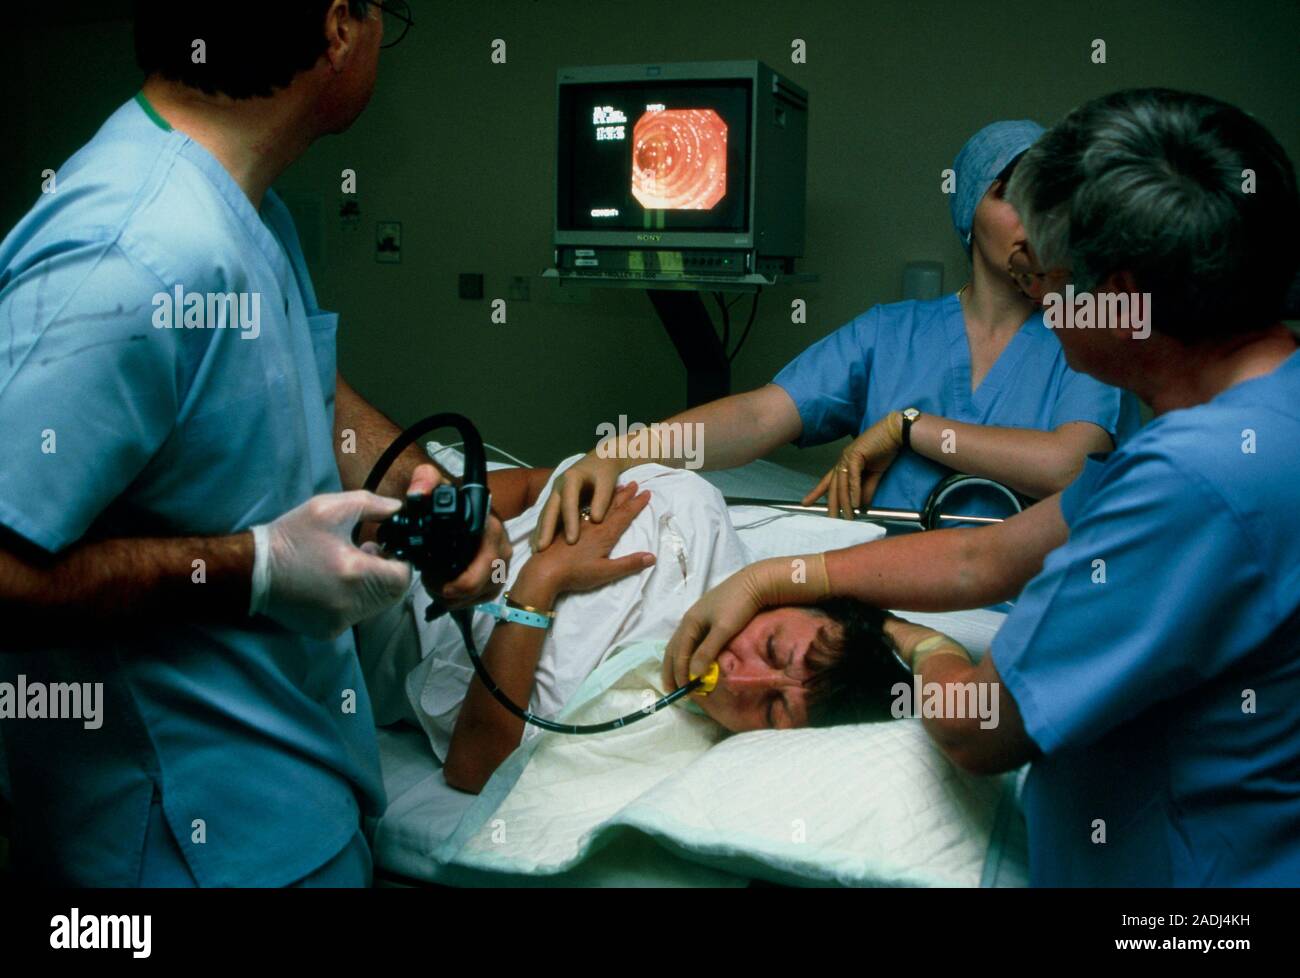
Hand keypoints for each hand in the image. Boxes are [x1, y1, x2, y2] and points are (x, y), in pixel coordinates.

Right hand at [255, 491, 411, 639]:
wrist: (251, 571)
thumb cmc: (290, 537)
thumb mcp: (329, 509)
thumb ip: (370, 505)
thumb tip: (398, 509)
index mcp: (355, 574)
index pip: (403, 577)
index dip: (401, 561)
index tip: (386, 546)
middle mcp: (350, 604)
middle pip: (392, 594)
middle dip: (388, 573)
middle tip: (368, 552)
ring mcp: (339, 622)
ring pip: (375, 606)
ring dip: (372, 587)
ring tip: (349, 564)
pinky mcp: (327, 631)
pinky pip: (355, 616)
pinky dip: (354, 600)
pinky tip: (334, 583)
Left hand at [398, 463, 513, 608]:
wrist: (466, 504)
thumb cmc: (453, 499)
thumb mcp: (437, 484)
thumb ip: (425, 480)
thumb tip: (418, 492)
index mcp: (491, 529)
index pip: (478, 568)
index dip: (451, 581)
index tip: (428, 573)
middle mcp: (503, 549)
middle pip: (476, 587)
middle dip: (447, 592)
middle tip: (427, 580)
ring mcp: (503, 566)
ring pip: (477, 597)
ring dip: (452, 598)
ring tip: (433, 583)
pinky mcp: (499, 578)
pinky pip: (481, 599)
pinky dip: (461, 600)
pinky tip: (446, 589)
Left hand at [526, 481, 655, 593]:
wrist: (543, 572)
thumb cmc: (576, 573)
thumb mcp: (605, 572)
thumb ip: (629, 564)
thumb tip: (652, 557)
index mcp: (604, 534)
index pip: (624, 516)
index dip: (637, 504)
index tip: (647, 492)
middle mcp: (593, 526)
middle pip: (613, 507)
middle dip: (626, 495)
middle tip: (635, 483)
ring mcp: (579, 525)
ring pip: (598, 505)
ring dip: (610, 496)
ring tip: (619, 486)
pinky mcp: (566, 528)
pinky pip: (582, 509)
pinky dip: (591, 502)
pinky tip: (590, 500)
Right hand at [531, 448, 627, 550]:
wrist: (600, 460)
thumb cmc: (605, 472)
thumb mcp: (607, 482)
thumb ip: (601, 499)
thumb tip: (596, 519)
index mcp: (571, 478)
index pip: (569, 501)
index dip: (570, 521)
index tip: (572, 540)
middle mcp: (557, 486)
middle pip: (549, 509)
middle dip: (545, 529)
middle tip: (542, 549)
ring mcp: (553, 493)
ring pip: (544, 514)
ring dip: (539, 532)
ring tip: (536, 551)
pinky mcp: (554, 501)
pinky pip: (546, 517)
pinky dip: (541, 530)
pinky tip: (537, 545)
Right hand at [661, 553, 830, 689]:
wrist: (754, 582)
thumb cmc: (738, 605)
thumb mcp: (723, 630)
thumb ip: (706, 651)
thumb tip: (692, 675)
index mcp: (689, 623)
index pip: (678, 653)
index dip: (679, 673)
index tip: (684, 692)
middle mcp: (689, 620)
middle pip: (674, 649)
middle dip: (671, 670)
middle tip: (671, 690)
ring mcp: (697, 617)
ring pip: (681, 644)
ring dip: (678, 662)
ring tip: (679, 679)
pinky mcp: (708, 617)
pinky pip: (691, 640)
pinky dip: (688, 654)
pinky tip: (693, 660)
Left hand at [801, 412, 903, 518]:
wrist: (895, 432)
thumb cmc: (884, 450)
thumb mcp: (874, 475)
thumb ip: (867, 489)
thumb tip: (861, 506)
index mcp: (844, 464)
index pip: (828, 481)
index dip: (816, 492)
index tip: (806, 503)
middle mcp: (842, 461)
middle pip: (834, 487)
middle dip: (832, 505)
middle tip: (832, 520)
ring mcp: (847, 457)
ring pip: (842, 484)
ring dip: (845, 502)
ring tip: (849, 517)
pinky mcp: (855, 455)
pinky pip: (853, 477)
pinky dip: (854, 491)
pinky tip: (855, 503)